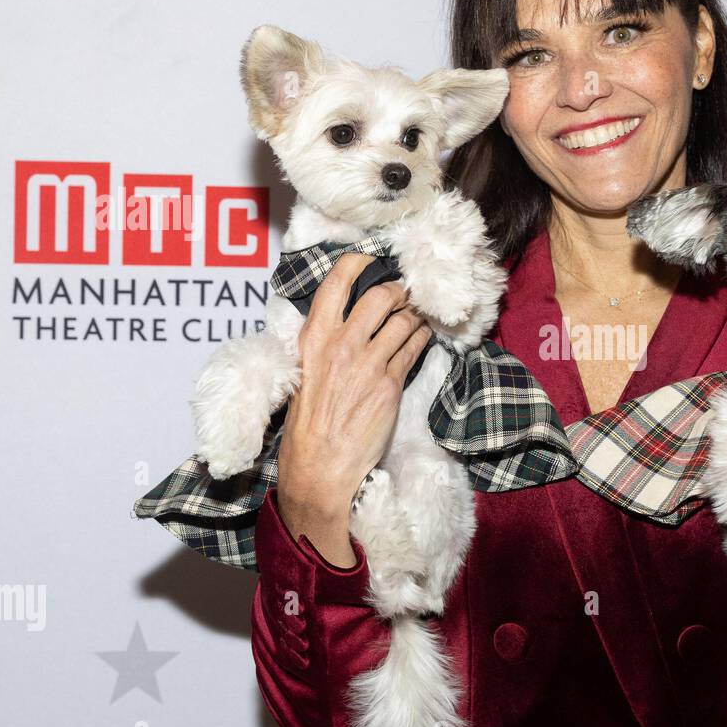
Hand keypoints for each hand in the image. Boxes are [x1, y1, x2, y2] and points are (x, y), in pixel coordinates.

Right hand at [275, 253, 432, 561]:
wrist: (321, 464)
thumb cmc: (309, 422)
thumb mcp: (303, 370)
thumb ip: (323, 341)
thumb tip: (345, 316)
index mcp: (313, 337)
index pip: (337, 281)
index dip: (361, 263)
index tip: (373, 262)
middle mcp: (341, 344)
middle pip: (381, 294)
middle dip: (398, 288)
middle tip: (403, 292)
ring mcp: (369, 363)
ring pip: (404, 319)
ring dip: (414, 313)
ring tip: (415, 314)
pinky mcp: (390, 384)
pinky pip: (414, 347)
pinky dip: (422, 336)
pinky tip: (422, 336)